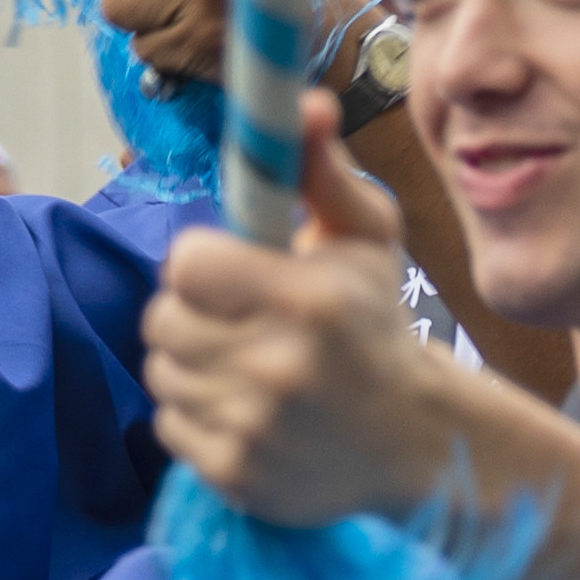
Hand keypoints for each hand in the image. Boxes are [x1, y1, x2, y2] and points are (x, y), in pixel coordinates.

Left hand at [140, 109, 459, 524]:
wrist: (416, 443)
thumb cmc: (377, 327)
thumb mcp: (367, 241)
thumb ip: (323, 173)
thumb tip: (305, 103)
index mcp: (307, 300)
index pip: (186, 264)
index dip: (204, 263)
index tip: (234, 272)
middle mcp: (277, 367)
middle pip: (164, 319)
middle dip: (194, 314)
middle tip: (238, 321)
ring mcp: (254, 428)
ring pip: (163, 372)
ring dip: (191, 364)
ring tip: (242, 366)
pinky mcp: (236, 476)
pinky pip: (170, 425)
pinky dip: (196, 416)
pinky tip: (243, 411)